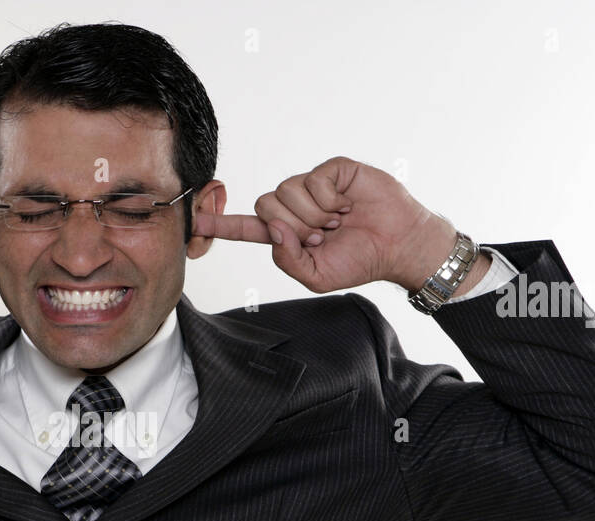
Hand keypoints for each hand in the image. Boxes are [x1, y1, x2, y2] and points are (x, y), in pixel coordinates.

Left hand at [193, 156, 453, 293]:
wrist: (398, 245)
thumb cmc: (359, 261)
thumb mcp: (316, 276)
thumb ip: (287, 259)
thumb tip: (274, 229)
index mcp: (288, 233)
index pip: (249, 228)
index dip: (223, 225)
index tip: (197, 223)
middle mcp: (296, 206)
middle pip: (266, 206)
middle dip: (295, 227)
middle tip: (324, 235)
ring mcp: (313, 187)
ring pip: (287, 192)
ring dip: (315, 215)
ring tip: (338, 222)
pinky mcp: (332, 171)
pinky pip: (312, 180)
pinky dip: (329, 200)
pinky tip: (347, 206)